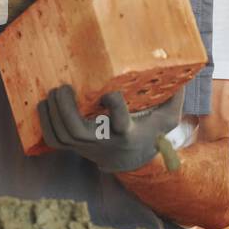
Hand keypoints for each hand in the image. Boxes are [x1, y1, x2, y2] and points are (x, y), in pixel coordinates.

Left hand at [38, 85, 183, 173]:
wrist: (130, 160)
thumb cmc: (147, 132)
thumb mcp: (166, 118)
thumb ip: (175, 98)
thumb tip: (185, 68)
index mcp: (127, 133)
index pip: (120, 124)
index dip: (114, 107)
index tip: (110, 92)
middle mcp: (103, 142)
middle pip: (78, 132)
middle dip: (66, 110)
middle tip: (63, 87)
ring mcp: (86, 147)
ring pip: (62, 136)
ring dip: (52, 114)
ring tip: (52, 92)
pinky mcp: (74, 147)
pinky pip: (53, 140)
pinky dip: (44, 123)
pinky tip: (43, 104)